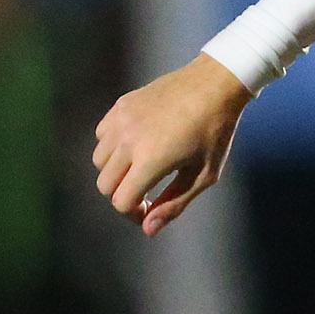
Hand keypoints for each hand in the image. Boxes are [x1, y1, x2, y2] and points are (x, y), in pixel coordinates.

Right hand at [93, 54, 251, 235]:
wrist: (214, 84)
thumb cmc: (215, 132)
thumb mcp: (204, 174)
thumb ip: (175, 203)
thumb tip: (148, 229)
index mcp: (150, 159)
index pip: (121, 201)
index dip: (134, 213)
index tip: (150, 210)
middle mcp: (128, 140)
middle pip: (105, 185)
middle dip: (123, 195)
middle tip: (145, 193)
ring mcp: (121, 120)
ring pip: (99, 161)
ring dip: (116, 172)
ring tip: (142, 169)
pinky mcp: (120, 105)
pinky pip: (101, 136)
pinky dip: (112, 148)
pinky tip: (136, 146)